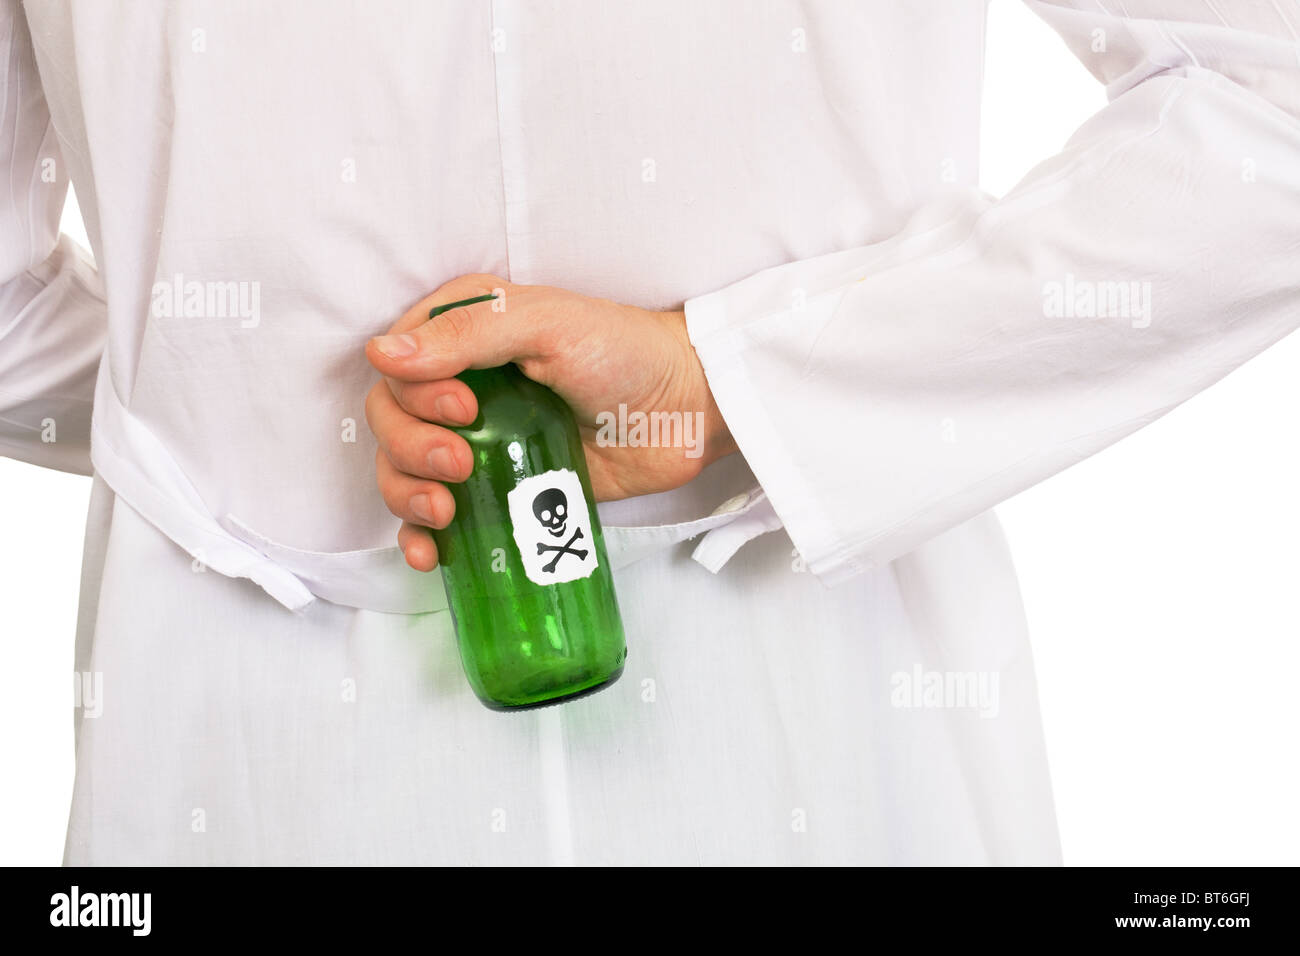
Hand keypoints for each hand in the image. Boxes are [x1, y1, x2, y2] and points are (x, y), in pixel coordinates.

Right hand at [364, 274, 735, 570]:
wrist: (686, 410)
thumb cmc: (625, 352)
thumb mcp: (548, 324)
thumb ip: (470, 333)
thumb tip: (383, 353)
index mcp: (464, 331)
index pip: (395, 366)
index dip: (412, 394)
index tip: (463, 408)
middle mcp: (460, 382)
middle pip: (391, 422)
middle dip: (410, 448)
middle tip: (460, 461)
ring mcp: (477, 440)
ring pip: (403, 470)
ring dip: (407, 494)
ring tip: (445, 510)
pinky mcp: (499, 488)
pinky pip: (437, 517)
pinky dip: (420, 536)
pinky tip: (429, 550)